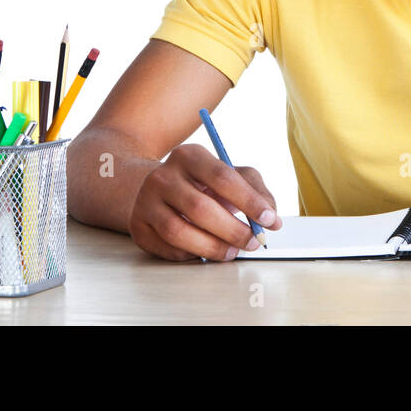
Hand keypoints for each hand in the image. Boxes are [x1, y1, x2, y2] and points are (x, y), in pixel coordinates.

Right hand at [128, 143, 280, 261]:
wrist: (155, 188)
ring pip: (179, 232)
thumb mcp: (230, 175)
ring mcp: (145, 202)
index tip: (269, 220)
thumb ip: (256, 190)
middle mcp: (162, 176)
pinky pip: (168, 249)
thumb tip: (272, 218)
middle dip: (233, 230)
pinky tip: (205, 251)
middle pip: (200, 208)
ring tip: (231, 252)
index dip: (248, 201)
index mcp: (189, 155)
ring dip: (212, 248)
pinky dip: (192, 254)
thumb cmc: (201, 184)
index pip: (222, 177)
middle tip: (252, 242)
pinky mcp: (138, 227)